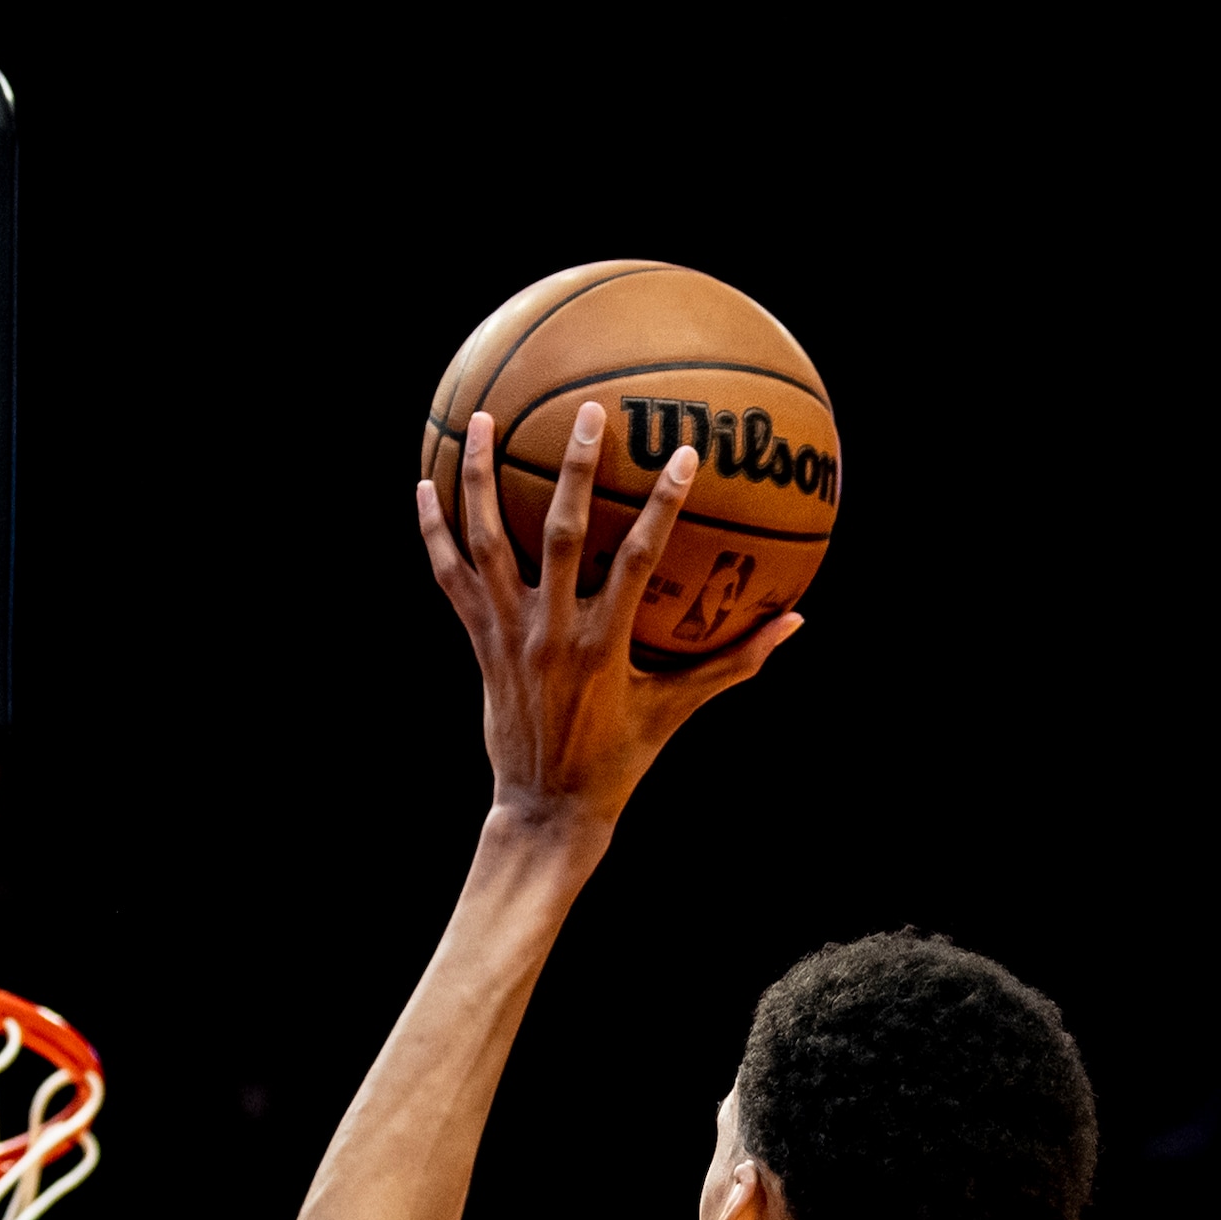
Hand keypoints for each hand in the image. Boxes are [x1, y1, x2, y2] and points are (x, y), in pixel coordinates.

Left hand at [416, 404, 799, 832]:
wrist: (546, 807)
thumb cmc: (621, 758)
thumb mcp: (679, 709)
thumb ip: (735, 663)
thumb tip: (795, 623)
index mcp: (604, 646)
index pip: (637, 561)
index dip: (662, 506)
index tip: (684, 455)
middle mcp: (551, 633)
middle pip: (558, 534)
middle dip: (574, 470)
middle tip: (586, 411)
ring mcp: (507, 635)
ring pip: (486, 543)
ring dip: (479, 478)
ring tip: (481, 418)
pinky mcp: (477, 641)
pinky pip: (448, 575)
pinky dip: (433, 530)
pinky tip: (425, 483)